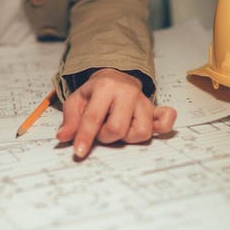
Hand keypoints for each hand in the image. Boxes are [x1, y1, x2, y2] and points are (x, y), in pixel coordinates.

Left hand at [56, 68, 176, 159]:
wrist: (115, 77)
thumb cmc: (95, 92)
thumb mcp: (77, 100)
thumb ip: (70, 119)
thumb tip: (63, 137)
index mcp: (105, 86)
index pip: (94, 117)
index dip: (85, 137)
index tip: (79, 152)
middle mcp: (127, 92)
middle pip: (118, 129)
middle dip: (105, 136)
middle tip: (101, 130)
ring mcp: (143, 101)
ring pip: (140, 132)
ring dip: (126, 137)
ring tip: (118, 127)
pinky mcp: (155, 109)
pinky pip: (166, 121)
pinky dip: (161, 128)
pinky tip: (145, 127)